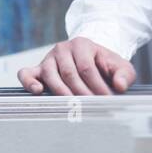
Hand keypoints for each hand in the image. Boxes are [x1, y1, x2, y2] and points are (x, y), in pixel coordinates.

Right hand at [17, 36, 136, 95]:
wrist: (90, 59)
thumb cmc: (104, 65)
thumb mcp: (119, 66)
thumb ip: (124, 74)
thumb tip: (120, 86)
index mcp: (82, 44)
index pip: (87, 68)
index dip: (96, 86)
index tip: (105, 100)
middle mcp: (63, 48)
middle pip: (70, 74)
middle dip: (81, 94)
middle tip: (92, 108)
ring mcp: (48, 58)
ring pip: (51, 76)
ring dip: (62, 94)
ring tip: (73, 107)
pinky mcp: (38, 69)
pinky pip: (27, 73)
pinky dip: (29, 82)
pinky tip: (37, 91)